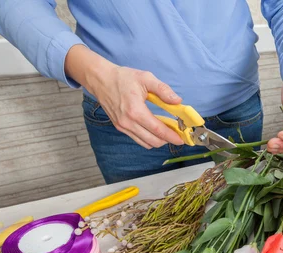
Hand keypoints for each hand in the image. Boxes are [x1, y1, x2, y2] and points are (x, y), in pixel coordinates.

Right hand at [65, 45, 183, 148]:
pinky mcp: (120, 127)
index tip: (182, 139)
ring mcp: (123, 127)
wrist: (100, 80)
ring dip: (159, 140)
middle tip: (177, 133)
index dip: (171, 136)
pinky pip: (138, 139)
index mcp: (135, 111)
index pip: (157, 130)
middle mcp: (128, 122)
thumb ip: (163, 90)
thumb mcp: (146, 78)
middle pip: (153, 141)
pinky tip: (155, 130)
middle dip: (168, 140)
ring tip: (167, 132)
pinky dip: (149, 139)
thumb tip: (178, 101)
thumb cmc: (123, 78)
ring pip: (146, 143)